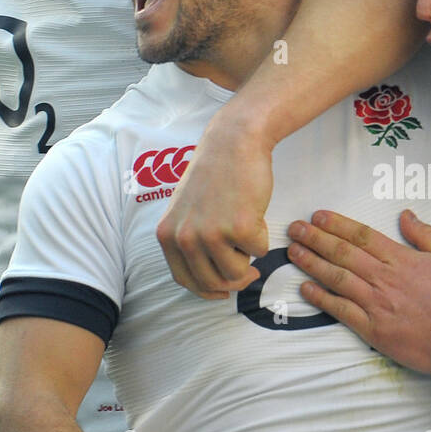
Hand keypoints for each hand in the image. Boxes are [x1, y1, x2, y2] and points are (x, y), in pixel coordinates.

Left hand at [155, 115, 267, 298]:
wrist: (234, 142)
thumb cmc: (215, 175)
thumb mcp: (186, 211)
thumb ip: (189, 242)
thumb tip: (212, 282)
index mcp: (167, 234)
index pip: (184, 280)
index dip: (206, 289)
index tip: (222, 289)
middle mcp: (184, 237)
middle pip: (212, 283)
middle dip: (234, 281)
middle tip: (249, 271)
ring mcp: (211, 233)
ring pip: (236, 273)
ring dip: (248, 257)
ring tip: (246, 229)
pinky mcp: (240, 227)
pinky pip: (258, 251)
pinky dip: (262, 237)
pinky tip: (255, 213)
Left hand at [285, 208, 430, 374]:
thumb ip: (427, 234)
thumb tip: (406, 215)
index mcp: (401, 259)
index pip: (361, 235)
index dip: (336, 224)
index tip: (317, 216)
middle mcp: (383, 277)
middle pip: (342, 253)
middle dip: (315, 238)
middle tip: (294, 228)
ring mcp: (376, 303)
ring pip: (336, 278)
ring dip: (311, 263)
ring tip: (292, 251)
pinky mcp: (373, 329)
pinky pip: (340, 310)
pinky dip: (320, 299)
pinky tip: (304, 289)